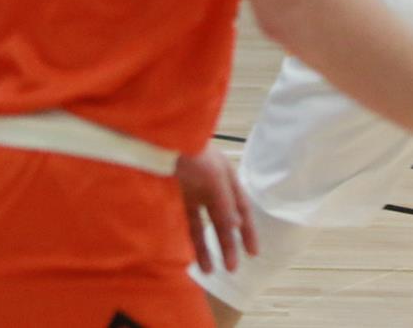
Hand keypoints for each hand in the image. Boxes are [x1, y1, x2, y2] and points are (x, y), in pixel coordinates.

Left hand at [175, 146, 258, 274]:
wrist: (159, 142)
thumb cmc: (192, 154)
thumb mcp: (214, 176)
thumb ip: (225, 202)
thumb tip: (235, 226)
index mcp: (227, 178)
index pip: (241, 209)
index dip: (248, 231)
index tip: (253, 253)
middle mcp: (212, 188)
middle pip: (224, 221)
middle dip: (229, 245)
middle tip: (232, 268)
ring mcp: (192, 194)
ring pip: (203, 227)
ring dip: (207, 248)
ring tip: (210, 271)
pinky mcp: (173, 200)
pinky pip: (184, 224)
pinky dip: (189, 240)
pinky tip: (191, 256)